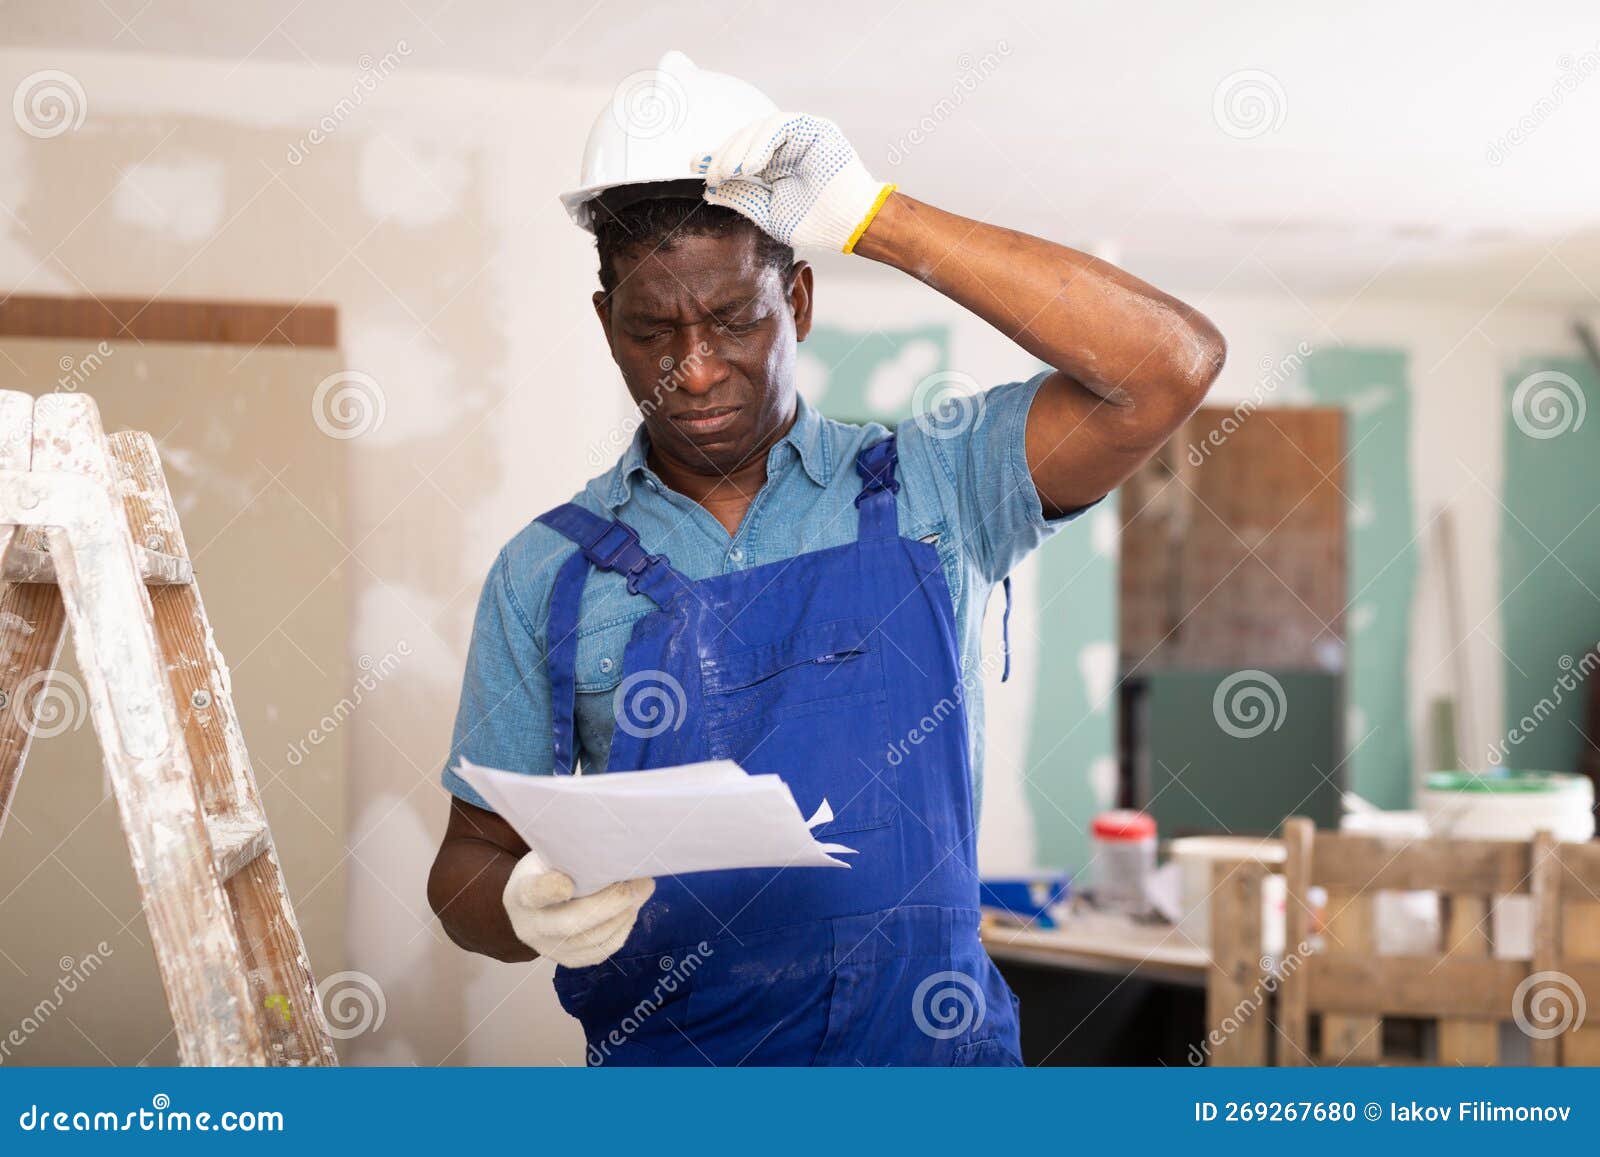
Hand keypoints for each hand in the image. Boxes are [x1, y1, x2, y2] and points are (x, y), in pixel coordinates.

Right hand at [502, 850, 653, 967]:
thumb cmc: (544, 872)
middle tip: (637, 884)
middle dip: (611, 904)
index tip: (568, 883)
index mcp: (521, 893)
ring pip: (592, 940)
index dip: (550, 890)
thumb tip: (621, 855)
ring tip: (641, 890)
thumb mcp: (549, 855)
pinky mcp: (569, 960)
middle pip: (571, 924)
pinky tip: (631, 910)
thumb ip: (575, 857)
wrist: (528, 908)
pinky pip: (601, 951)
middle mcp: (532, 927)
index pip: (533, 893)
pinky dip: (622, 929)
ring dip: (624, 915)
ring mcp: (550, 949)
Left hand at [692, 112, 894, 252]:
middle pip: (745, 139)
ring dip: (739, 150)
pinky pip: (778, 126)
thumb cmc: (815, 222)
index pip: (740, 156)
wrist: (848, 224)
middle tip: (710, 173)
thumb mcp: (767, 212)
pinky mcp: (812, 128)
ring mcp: (799, 136)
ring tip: (728, 172)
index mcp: (774, 165)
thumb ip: (741, 197)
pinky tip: (750, 165)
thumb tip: (710, 191)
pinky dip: (760, 143)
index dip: (718, 159)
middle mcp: (784, 147)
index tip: (696, 166)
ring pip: (758, 129)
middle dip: (724, 155)